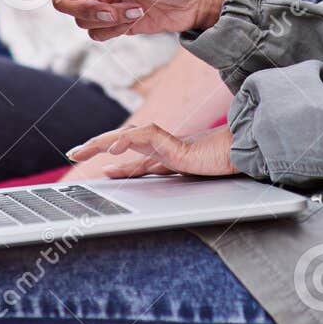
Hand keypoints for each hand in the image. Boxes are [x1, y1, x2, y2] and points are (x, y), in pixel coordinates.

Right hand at [0, 0, 227, 41]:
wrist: (198, 0)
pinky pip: (94, 34)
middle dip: (84, 7)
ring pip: (76, 20)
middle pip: (60, 0)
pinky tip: (137, 19)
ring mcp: (99, 0)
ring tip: (134, 10)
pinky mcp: (111, 21)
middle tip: (115, 5)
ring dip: (104, 20)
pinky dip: (114, 31)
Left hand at [67, 123, 235, 177]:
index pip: (133, 154)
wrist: (250, 154)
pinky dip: (127, 142)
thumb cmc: (228, 161)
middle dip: (96, 146)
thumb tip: (163, 186)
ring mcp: (169, 144)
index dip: (114, 158)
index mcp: (168, 153)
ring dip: (102, 143)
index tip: (97, 164)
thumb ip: (177, 173)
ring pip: (127, 137)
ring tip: (81, 151)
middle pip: (123, 141)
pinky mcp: (176, 147)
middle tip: (73, 153)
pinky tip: (112, 152)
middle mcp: (165, 146)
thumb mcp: (195, 173)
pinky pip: (145, 139)